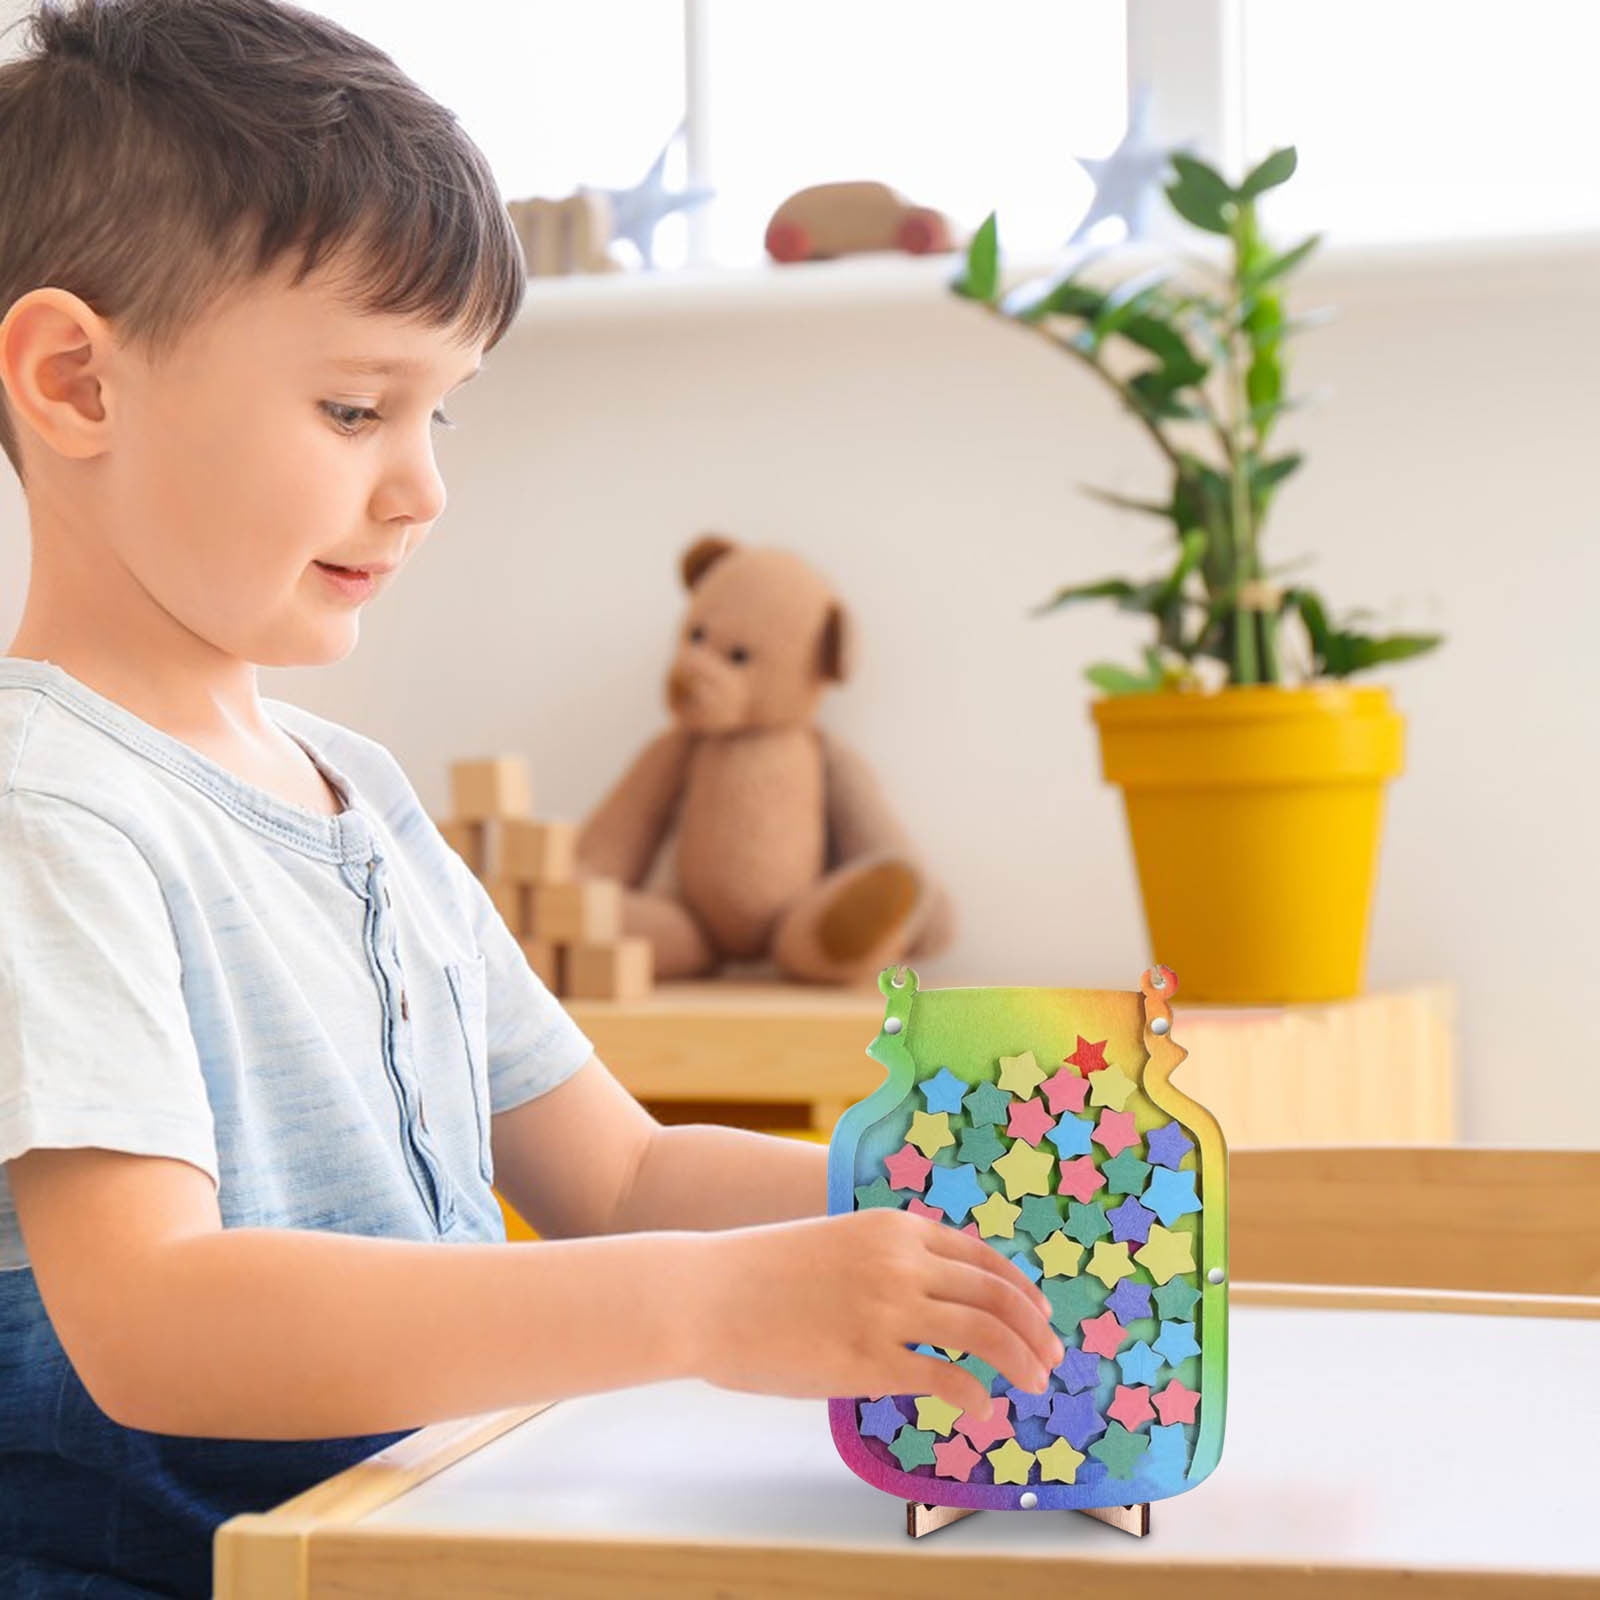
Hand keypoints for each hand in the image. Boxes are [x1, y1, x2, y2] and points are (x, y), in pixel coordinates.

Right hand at [688, 1208, 1064, 1419]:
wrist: (706, 1292)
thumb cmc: (759, 1272)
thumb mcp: (835, 1243)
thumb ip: (884, 1259)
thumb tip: (924, 1295)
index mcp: (893, 1227)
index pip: (981, 1256)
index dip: (1019, 1289)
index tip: (1038, 1314)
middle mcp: (901, 1261)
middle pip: (995, 1293)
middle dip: (1034, 1328)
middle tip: (1051, 1355)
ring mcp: (888, 1309)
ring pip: (985, 1332)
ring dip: (1021, 1360)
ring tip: (1036, 1384)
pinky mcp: (870, 1358)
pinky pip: (946, 1377)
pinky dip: (976, 1395)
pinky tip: (983, 1410)